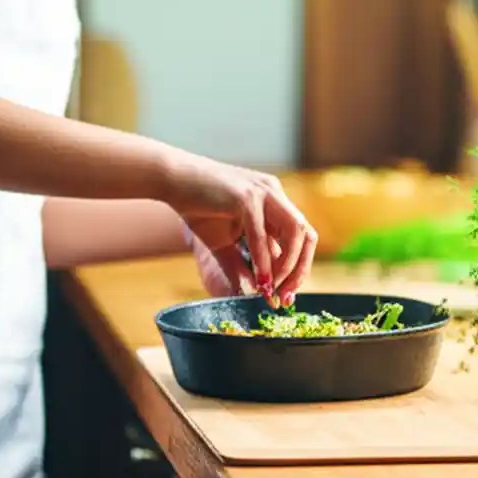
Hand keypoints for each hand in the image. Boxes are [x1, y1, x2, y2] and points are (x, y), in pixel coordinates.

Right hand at [164, 153, 316, 306]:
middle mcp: (274, 194)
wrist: (170, 179)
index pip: (301, 238)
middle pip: (307, 235)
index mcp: (274, 202)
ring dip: (287, 266)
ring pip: (294, 231)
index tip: (284, 297)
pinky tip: (260, 282)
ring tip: (271, 290)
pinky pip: (261, 234)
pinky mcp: (245, 196)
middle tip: (284, 298)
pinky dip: (263, 261)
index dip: (298, 269)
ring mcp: (263, 192)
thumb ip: (241, 266)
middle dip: (299, 271)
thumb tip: (256, 293)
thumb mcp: (224, 243)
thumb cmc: (195, 206)